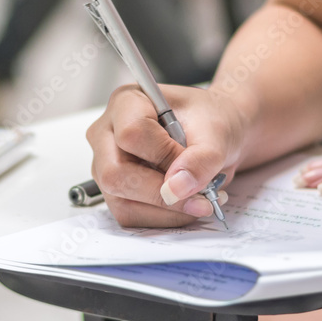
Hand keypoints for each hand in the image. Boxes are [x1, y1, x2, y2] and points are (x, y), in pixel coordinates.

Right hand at [87, 84, 248, 226]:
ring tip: (199, 200)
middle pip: (115, 174)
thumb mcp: (216, 132)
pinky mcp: (114, 191)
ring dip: (166, 211)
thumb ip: (201, 158)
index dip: (164, 156)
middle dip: (161, 193)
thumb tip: (176, 188)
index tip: (194, 162)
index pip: (131, 134)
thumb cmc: (209, 123)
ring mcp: (105, 165)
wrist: (213, 135)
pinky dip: (163, 218)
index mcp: (126, 102)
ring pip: (121, 203)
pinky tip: (185, 204)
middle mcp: (106, 134)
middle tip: (201, 197)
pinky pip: (130, 216)